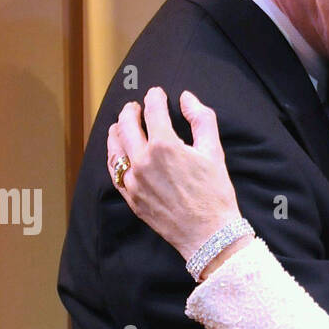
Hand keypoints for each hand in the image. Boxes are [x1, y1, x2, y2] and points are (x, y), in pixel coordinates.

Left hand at [107, 87, 240, 262]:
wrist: (209, 234)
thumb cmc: (215, 194)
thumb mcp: (214, 152)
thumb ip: (201, 119)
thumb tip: (186, 97)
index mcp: (164, 146)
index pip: (153, 110)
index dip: (155, 97)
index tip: (157, 94)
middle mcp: (143, 161)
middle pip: (127, 124)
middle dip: (131, 110)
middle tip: (136, 106)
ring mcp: (133, 180)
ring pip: (114, 146)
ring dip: (117, 130)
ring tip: (121, 124)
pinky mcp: (131, 197)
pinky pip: (114, 171)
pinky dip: (113, 156)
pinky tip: (117, 151)